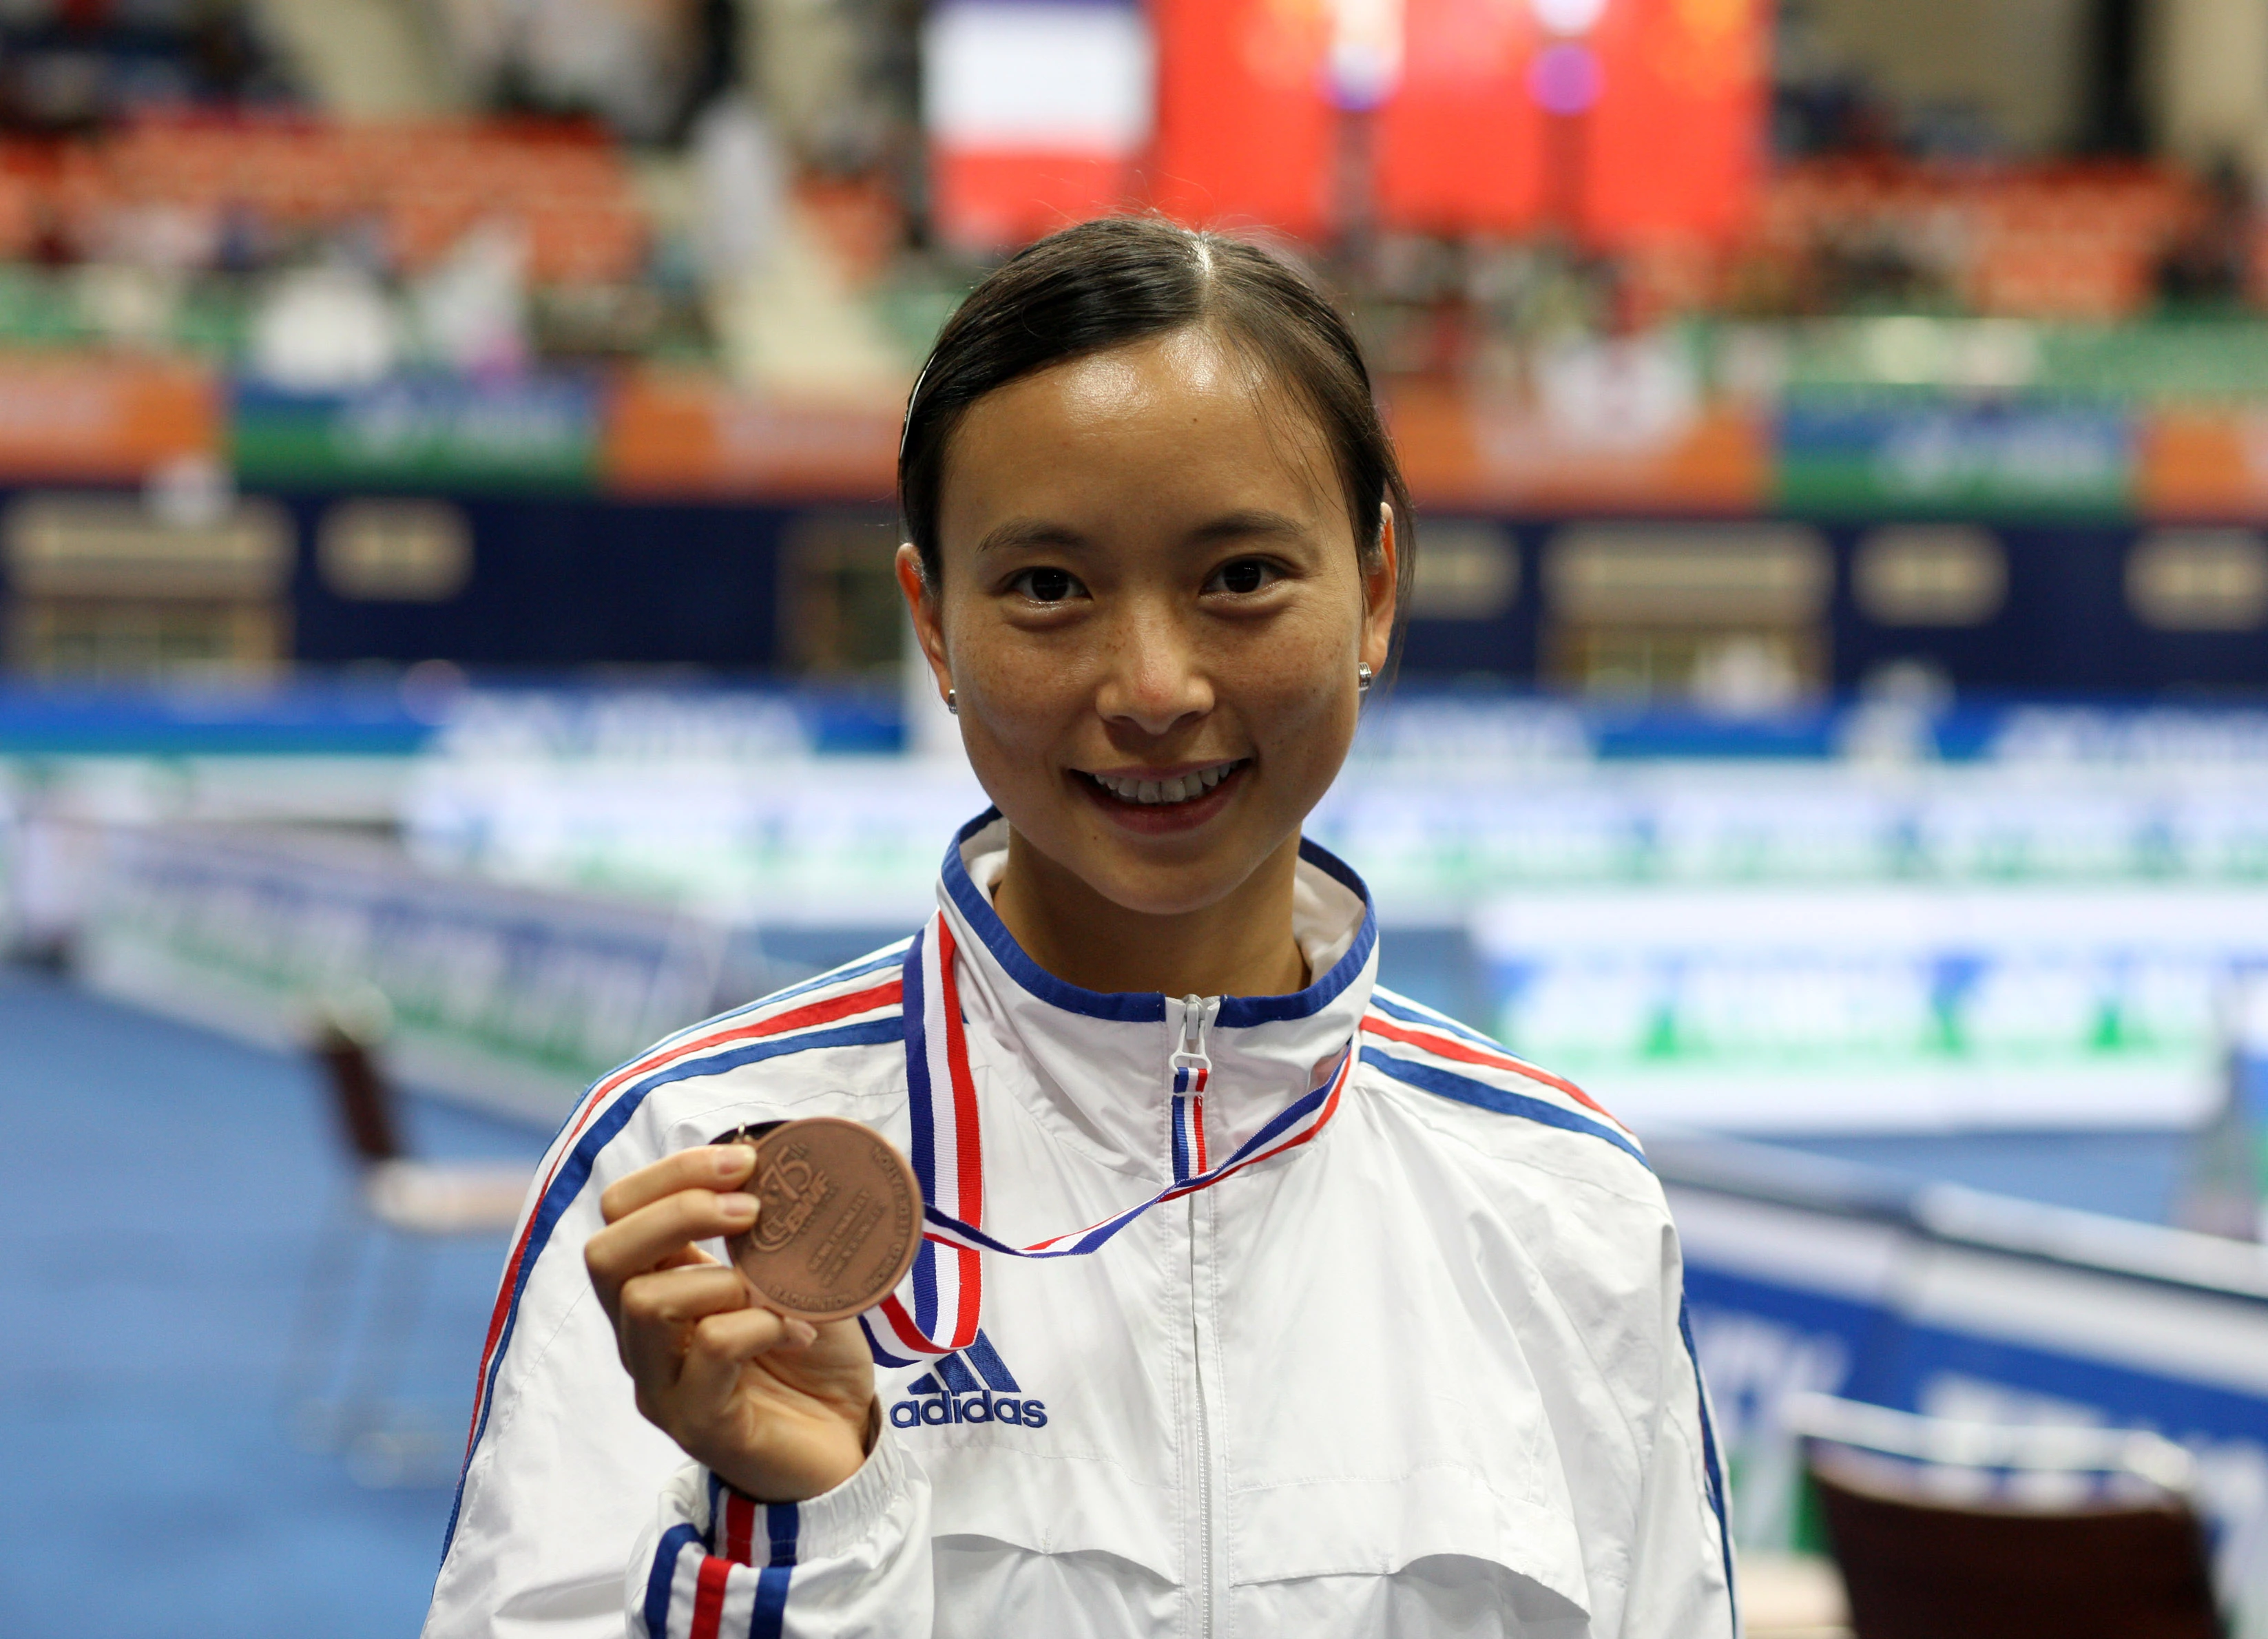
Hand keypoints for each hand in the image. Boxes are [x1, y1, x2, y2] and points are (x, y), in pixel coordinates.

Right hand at [585, 1144, 876, 1501]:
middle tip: (751, 1209)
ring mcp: (660, 1382)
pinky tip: (800, 1331)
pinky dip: (761, 1324)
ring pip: (644, 1304)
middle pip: (604, 1253)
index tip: (744, 1160)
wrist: (840, 1442)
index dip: (671, 1173)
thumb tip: (777, 1152)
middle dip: (678, 1211)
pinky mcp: (697, 1421)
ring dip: (722, 1278)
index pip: (618, 1212)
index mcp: (657, 1284)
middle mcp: (641, 1336)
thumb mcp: (790, 1273)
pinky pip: (711, 1350)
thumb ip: (771, 1226)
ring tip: (776, 1289)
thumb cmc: (808, 1351)